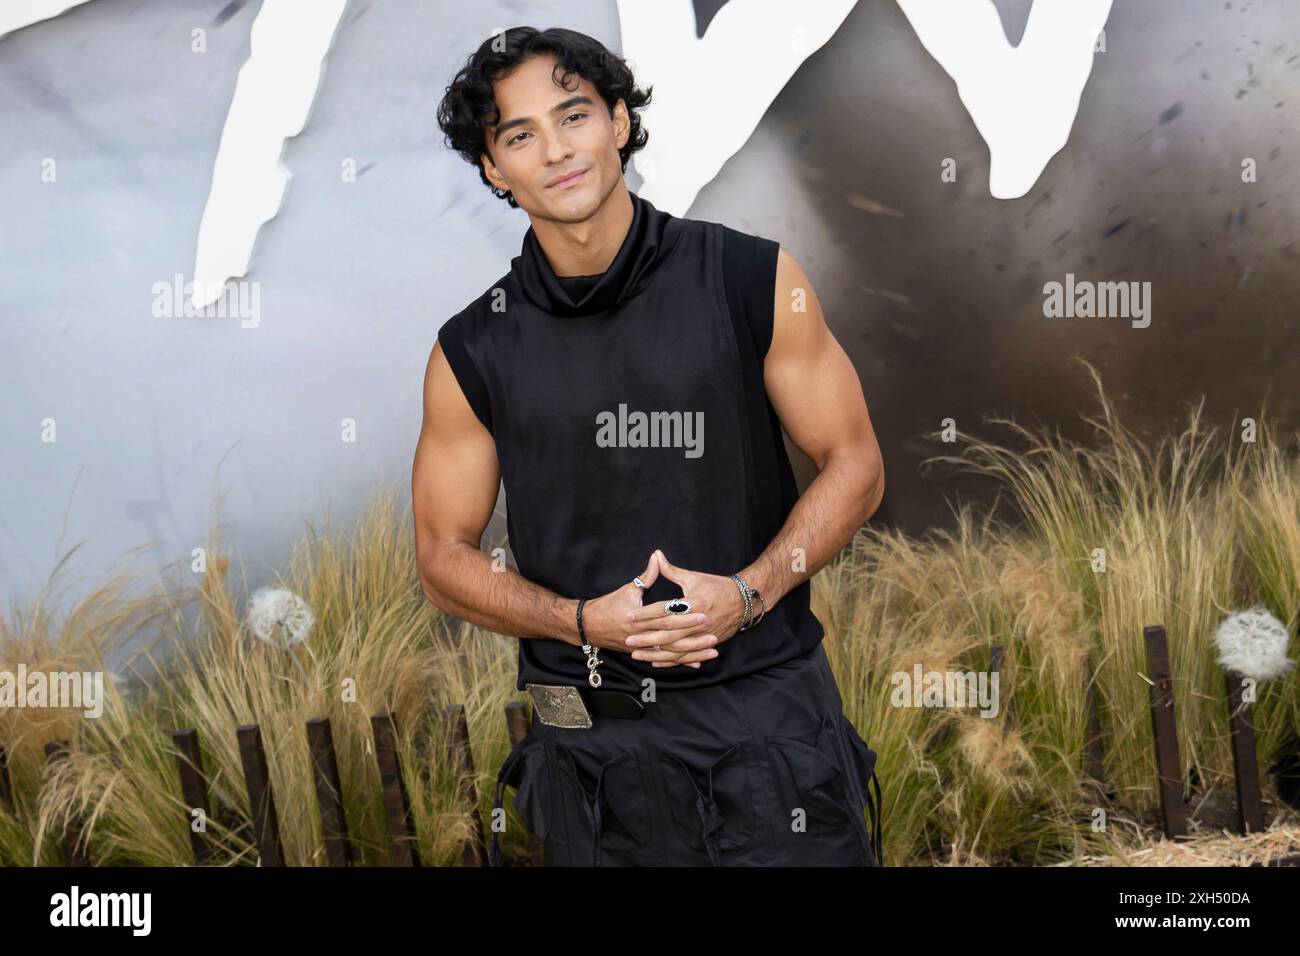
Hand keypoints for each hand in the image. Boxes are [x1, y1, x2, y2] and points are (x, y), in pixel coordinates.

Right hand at [577, 552, 705, 667]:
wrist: (589, 626)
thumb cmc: (609, 605)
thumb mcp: (628, 589)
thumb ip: (647, 575)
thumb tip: (658, 556)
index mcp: (638, 617)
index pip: (665, 615)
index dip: (684, 614)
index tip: (703, 612)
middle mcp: (640, 635)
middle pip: (671, 636)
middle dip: (693, 634)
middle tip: (713, 630)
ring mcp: (641, 647)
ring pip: (671, 652)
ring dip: (692, 652)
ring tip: (712, 650)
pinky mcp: (643, 654)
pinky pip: (665, 660)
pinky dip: (681, 661)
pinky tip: (697, 662)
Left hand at [622, 550, 746, 667]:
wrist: (744, 600)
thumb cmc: (717, 586)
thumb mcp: (694, 577)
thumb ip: (672, 570)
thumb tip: (656, 556)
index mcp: (693, 603)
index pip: (664, 610)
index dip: (645, 613)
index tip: (629, 615)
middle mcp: (698, 622)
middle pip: (668, 633)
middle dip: (646, 637)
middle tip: (628, 639)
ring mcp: (704, 635)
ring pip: (675, 648)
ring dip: (655, 653)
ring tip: (637, 655)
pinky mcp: (708, 644)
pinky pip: (686, 656)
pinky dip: (671, 661)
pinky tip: (656, 663)